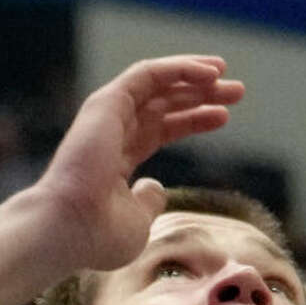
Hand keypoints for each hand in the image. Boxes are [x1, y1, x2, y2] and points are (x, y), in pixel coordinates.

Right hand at [24, 55, 245, 276]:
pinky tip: (209, 72)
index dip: (194, 120)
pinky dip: (179, 68)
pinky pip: (148, 74)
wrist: (68, 230)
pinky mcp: (107, 102)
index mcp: (117, 159)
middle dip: (200, 95)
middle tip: (237, 91)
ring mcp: (107, 116)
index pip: (162, 129)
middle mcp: (111, 133)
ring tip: (227, 76)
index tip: (224, 116)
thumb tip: (156, 187)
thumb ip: (149, 201)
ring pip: (157, 84)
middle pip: (164, 104)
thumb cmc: (98, 236)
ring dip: (193, 76)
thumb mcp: (137, 222)